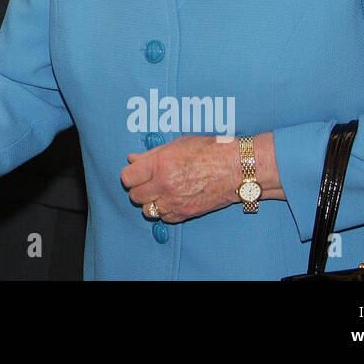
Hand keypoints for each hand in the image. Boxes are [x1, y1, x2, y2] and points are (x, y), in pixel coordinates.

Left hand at [120, 135, 239, 222]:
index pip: (127, 177)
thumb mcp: (177, 144)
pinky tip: (172, 200)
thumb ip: (151, 154)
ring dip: (150, 202)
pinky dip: (165, 211)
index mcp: (160, 164)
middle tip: (148, 182)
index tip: (136, 173)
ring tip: (160, 192)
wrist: (236, 168)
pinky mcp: (186, 214)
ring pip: (147, 211)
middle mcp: (165, 185)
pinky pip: (164, 218)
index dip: (130, 175)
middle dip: (138, 189)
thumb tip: (132, 159)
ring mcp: (175, 202)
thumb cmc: (210, 151)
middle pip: (134, 196)